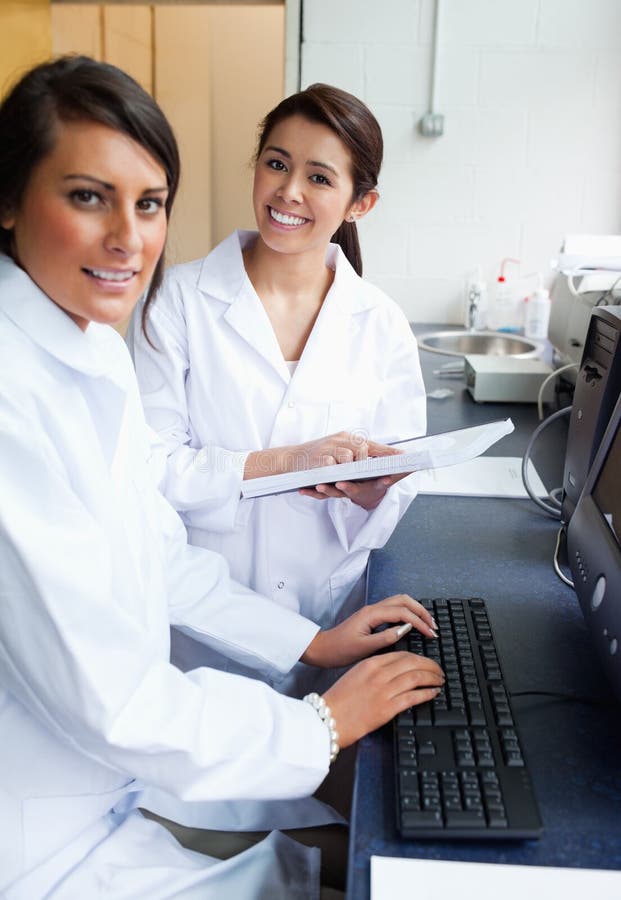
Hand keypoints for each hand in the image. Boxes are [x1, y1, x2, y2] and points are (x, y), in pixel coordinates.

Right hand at [244, 433, 398, 479]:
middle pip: (363, 448)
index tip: (405, 457)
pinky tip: (343, 479)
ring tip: (360, 475)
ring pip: (349, 457)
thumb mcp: (336, 450)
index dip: (388, 452)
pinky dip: (338, 473)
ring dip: (355, 467)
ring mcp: (329, 450)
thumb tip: (376, 460)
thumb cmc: (315, 456)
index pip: (371, 444)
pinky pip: (333, 467)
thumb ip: (353, 455)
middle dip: (371, 461)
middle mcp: (339, 441)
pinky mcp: (319, 460)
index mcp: (346, 438)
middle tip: (384, 471)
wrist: (289, 459)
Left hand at [299, 471, 410, 509]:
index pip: (360, 488)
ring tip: (316, 485)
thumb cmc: (376, 481)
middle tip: (331, 485)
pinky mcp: (328, 490)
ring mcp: (340, 491)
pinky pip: (318, 493)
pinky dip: (310, 492)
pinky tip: (302, 490)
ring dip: (322, 491)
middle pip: (343, 492)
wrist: (367, 495)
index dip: (353, 488)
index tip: (350, 484)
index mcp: (365, 487)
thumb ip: (396, 467)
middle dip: (336, 489)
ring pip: (330, 493)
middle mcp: (352, 490)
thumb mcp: (388, 475)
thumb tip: (412, 459)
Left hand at [301, 594, 437, 667]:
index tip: (431, 634)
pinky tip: (414, 624)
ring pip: (400, 602)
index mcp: (372, 614)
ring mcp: (373, 611)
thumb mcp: (364, 648)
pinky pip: (394, 609)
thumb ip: (385, 638)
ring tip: (428, 624)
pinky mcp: (372, 617)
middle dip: (421, 611)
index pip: (403, 612)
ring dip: (416, 610)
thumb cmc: (340, 650)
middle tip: (434, 626)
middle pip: (404, 600)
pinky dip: (408, 613)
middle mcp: (373, 608)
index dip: (419, 622)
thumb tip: (405, 630)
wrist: (323, 648)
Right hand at [323, 651, 444, 748]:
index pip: (402, 654)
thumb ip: (374, 671)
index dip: (418, 657)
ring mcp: (384, 690)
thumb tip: (394, 672)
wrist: (327, 719)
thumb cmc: (338, 700)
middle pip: (413, 662)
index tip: (425, 661)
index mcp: (370, 663)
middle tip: (438, 670)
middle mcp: (379, 674)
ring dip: (432, 677)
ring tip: (439, 680)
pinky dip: (427, 693)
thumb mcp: (356, 676)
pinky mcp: (388, 708)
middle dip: (430, 665)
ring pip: (417, 677)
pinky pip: (414, 696)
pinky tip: (433, 693)